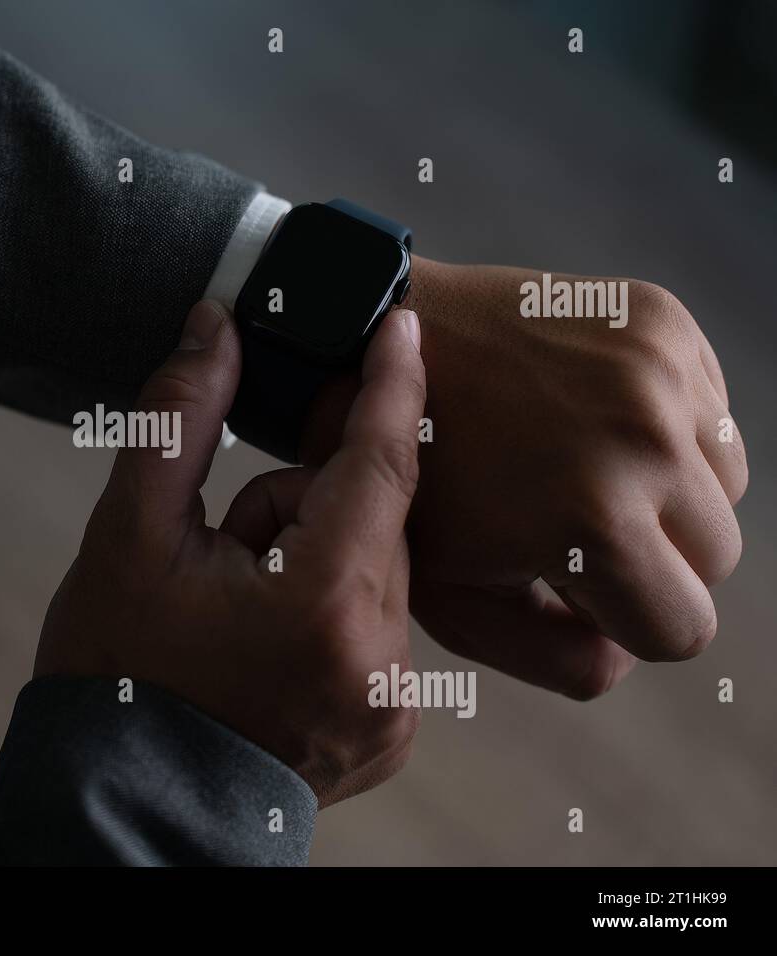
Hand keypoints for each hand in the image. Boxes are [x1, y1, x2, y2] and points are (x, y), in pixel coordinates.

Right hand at [35, 301, 426, 806]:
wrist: (123, 802)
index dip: (391, 383)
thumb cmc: (116, 674)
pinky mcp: (392, 730)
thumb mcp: (128, 535)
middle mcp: (383, 659)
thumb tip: (216, 325)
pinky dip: (329, 614)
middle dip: (297, 508)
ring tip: (235, 615)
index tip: (402, 321)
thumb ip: (178, 418)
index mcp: (322, 603)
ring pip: (375, 571)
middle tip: (222, 555)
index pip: (381, 462)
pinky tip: (264, 650)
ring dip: (311, 562)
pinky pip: (379, 628)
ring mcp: (394, 704)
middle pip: (370, 518)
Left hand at [302, 256, 746, 698]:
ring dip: (671, 492)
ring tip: (578, 467)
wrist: (369, 347)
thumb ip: (552, 659)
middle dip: (655, 559)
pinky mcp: (661, 321)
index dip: (628, 621)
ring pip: (726, 484)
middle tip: (572, 523)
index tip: (574, 583)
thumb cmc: (409, 485)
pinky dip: (668, 426)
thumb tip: (627, 655)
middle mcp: (648, 445)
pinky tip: (585, 416)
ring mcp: (659, 373)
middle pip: (717, 558)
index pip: (684, 630)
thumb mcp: (456, 598)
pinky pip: (710, 410)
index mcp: (596, 523)